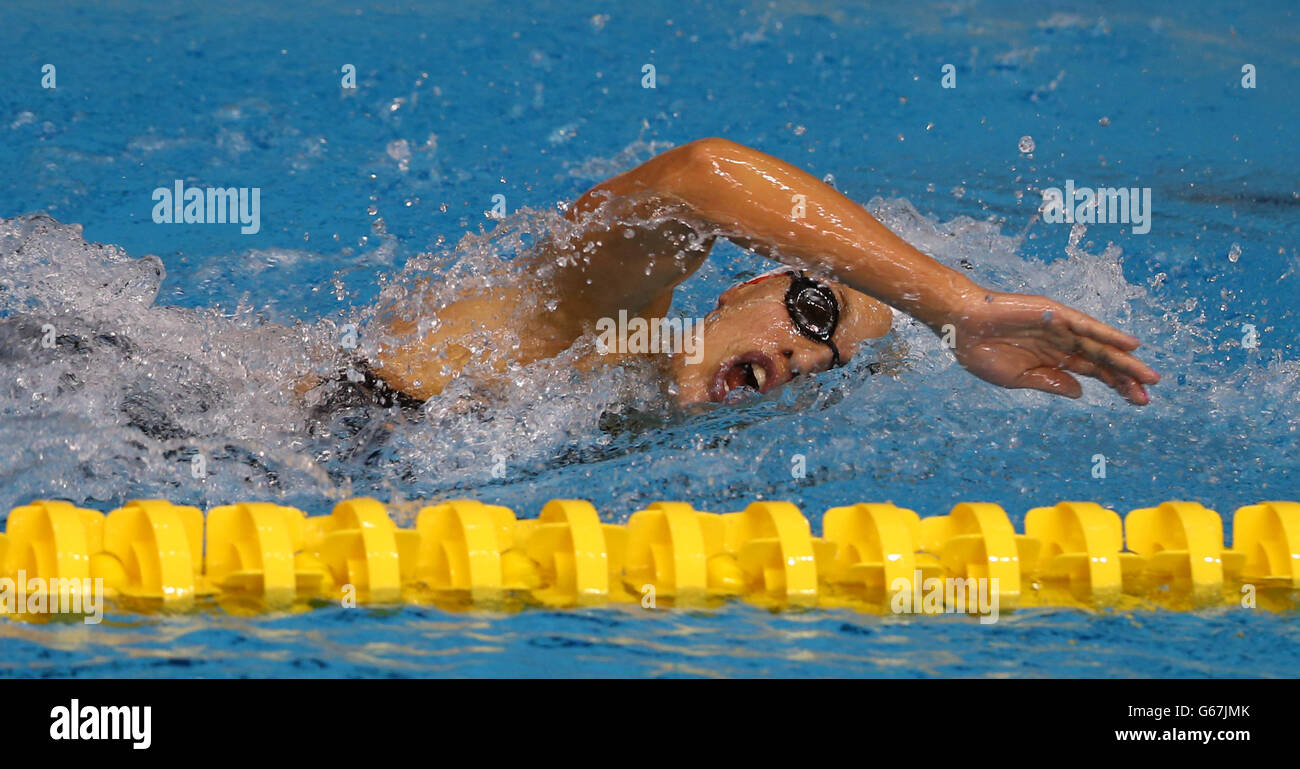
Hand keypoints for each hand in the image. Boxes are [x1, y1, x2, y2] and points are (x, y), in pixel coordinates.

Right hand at [944, 291, 1160, 404]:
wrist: (960, 327)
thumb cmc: (981, 352)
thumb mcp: (1016, 378)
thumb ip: (1049, 382)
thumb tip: (1081, 392)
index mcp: (1053, 359)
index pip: (1093, 373)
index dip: (1116, 386)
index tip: (1137, 402)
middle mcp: (1062, 343)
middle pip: (1102, 361)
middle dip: (1126, 378)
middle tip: (1150, 393)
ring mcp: (1061, 328)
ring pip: (1100, 346)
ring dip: (1125, 360)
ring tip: (1150, 376)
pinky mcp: (1055, 315)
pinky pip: (1087, 327)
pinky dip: (1109, 335)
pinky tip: (1130, 345)